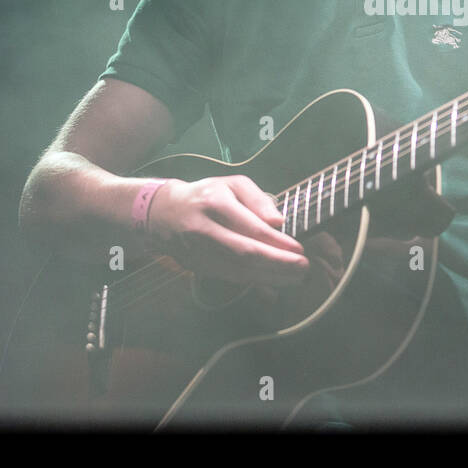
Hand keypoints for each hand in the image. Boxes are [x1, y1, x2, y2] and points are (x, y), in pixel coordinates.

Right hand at [146, 175, 309, 286]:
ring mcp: (198, 252)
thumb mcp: (232, 185)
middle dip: (278, 264)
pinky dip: (254, 283)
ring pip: (237, 271)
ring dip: (270, 278)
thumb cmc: (206, 195)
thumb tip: (278, 221)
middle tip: (303, 268)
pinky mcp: (197, 267)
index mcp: (215, 204)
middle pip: (245, 254)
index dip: (277, 243)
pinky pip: (230, 278)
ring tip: (295, 278)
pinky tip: (275, 282)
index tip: (300, 249)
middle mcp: (204, 230)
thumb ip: (257, 199)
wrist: (163, 214)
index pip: (251, 228)